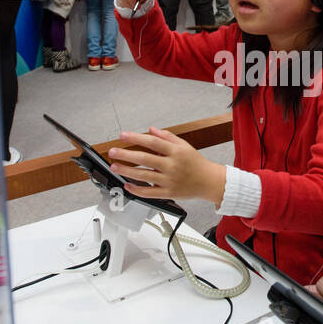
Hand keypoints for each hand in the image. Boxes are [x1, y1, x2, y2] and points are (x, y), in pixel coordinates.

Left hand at [108, 126, 226, 201]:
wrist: (209, 182)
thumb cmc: (196, 163)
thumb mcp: (184, 146)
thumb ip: (167, 137)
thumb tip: (151, 130)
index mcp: (176, 152)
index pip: (152, 142)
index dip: (136, 138)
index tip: (123, 136)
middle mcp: (172, 166)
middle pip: (145, 158)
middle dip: (126, 155)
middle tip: (113, 152)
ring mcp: (170, 180)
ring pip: (144, 175)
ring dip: (127, 171)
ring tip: (115, 166)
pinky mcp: (169, 193)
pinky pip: (149, 192)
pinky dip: (137, 189)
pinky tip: (127, 184)